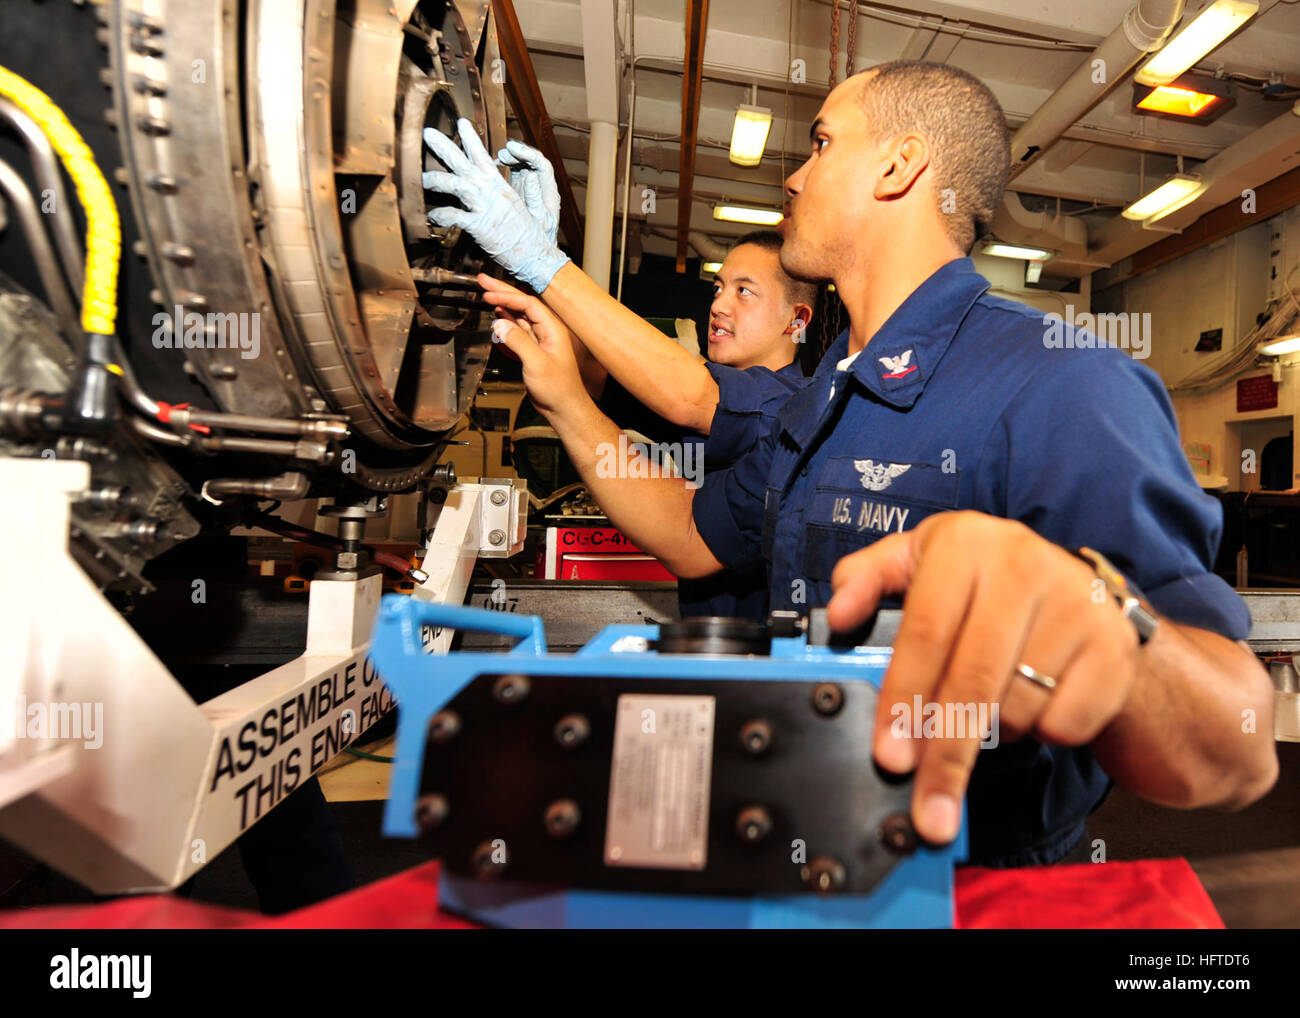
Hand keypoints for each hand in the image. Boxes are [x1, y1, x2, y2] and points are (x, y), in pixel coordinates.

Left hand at [422, 119, 568, 291]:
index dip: (470, 138)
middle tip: (427, 133)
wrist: (536, 254)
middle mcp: (490, 191)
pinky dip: (440, 214)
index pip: (482, 155)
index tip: (462, 123)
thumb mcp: (515, 206)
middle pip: (462, 163)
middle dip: (443, 146)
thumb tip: (485, 185)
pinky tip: (431, 215)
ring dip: (435, 180)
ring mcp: (484, 207)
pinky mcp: (478, 225)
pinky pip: (453, 216)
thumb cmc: (528, 233)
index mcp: (499, 185)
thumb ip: (498, 194)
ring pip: (454, 185)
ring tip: (422, 178)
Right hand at [482, 273, 586, 417]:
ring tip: (487, 293)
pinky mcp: (533, 349)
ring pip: (519, 315)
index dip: (507, 296)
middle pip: (522, 304)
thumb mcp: (537, 363)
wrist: (563, 407)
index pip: (527, 303)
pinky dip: (506, 320)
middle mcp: (546, 330)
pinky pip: (518, 329)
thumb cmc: (559, 389)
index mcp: (552, 329)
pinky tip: (498, 314)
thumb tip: (500, 323)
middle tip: (484, 281)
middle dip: (502, 292)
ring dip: (502, 304)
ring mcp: (539, 339)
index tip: (489, 293)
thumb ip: (518, 341)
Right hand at [496, 139, 559, 247]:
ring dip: (509, 160)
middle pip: (530, 161)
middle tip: (502, 152)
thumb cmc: (541, 241)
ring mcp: (530, 188)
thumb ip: (535, 199)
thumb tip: (531, 176)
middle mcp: (541, 186)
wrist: (536, 254)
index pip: (541, 163)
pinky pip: (512, 175)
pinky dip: (503, 170)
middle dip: (516, 153)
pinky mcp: (519, 192)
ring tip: (496, 158)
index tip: (512, 148)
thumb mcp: (539, 221)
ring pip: (520, 166)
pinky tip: (492, 171)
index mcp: (549, 191)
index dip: (527, 153)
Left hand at [825, 511, 1140, 844]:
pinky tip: (1033, 700)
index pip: (925, 633)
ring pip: (1017, 708)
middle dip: (944, 753)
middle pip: (972, 682)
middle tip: (926, 803)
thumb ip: (866, 579)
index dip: (902, 699)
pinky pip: (1065, 722)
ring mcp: (1076, 605)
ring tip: (988, 702)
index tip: (888, 752)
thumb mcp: (919, 560)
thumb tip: (838, 613)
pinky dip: (1041, 730)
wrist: (1085, 594)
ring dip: (992, 730)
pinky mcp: (1114, 647)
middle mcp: (1023, 566)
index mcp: (965, 543)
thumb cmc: (985, 584)